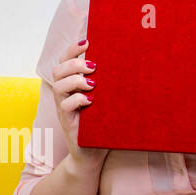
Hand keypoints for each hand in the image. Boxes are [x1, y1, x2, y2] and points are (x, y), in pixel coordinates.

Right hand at [49, 39, 109, 170]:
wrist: (95, 152)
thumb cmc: (105, 121)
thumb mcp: (109, 98)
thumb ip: (112, 82)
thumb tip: (137, 60)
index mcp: (73, 84)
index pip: (65, 61)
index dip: (72, 50)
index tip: (87, 42)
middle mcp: (66, 94)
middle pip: (58, 70)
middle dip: (75, 63)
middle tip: (94, 65)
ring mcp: (64, 108)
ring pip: (59, 86)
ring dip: (75, 80)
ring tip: (93, 83)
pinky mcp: (68, 122)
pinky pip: (66, 106)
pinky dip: (77, 100)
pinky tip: (91, 100)